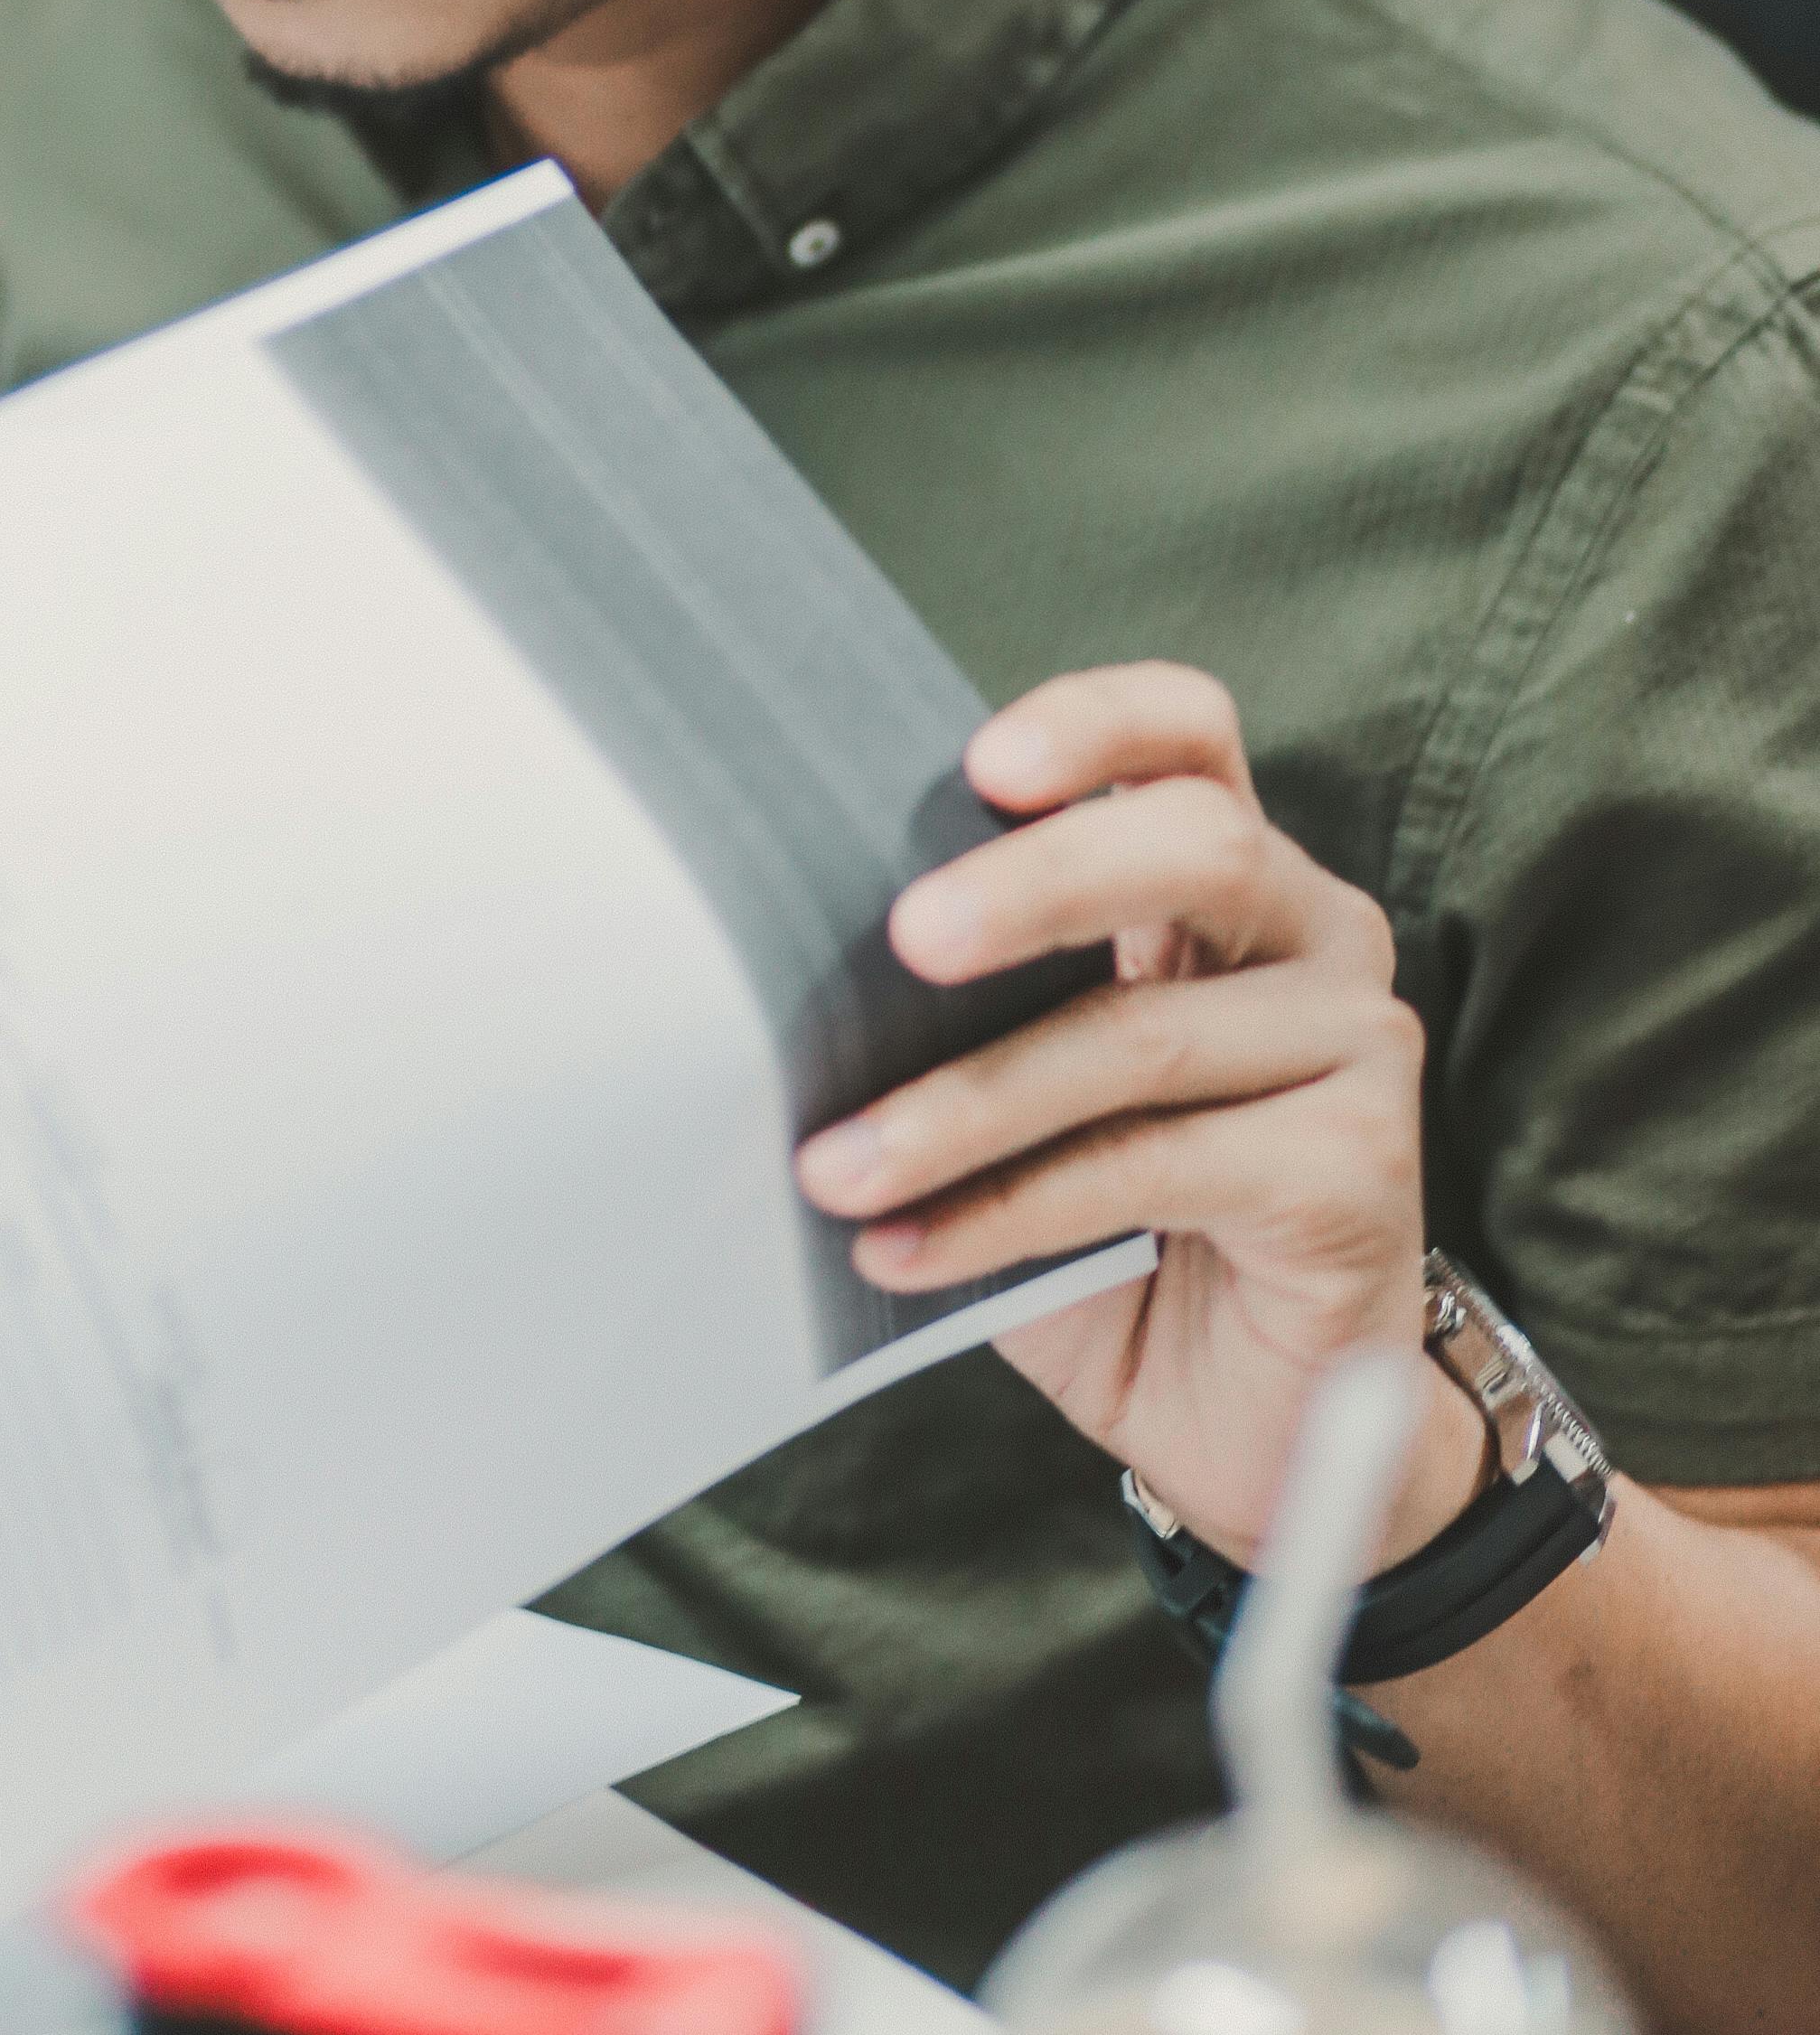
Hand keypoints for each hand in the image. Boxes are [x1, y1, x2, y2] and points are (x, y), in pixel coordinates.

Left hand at [792, 662, 1488, 1564]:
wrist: (1242, 1418)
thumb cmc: (1113, 1226)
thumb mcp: (1026, 1092)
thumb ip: (963, 1009)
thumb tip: (782, 968)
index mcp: (1226, 874)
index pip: (1189, 733)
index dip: (1097, 723)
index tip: (982, 762)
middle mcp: (1314, 931)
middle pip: (1196, 847)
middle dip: (1036, 883)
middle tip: (907, 938)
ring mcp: (1355, 1044)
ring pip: (1141, 1037)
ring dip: (965, 1104)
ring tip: (835, 1166)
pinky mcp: (1359, 1170)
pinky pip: (1150, 1169)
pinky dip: (1005, 1213)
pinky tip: (903, 1250)